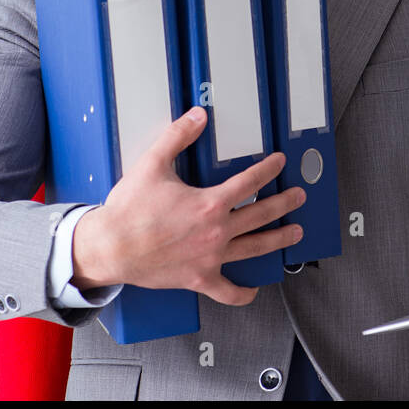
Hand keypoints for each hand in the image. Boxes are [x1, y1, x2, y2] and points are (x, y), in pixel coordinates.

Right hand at [70, 106, 304, 305]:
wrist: (110, 247)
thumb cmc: (129, 209)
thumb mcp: (152, 164)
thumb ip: (178, 136)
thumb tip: (198, 115)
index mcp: (209, 204)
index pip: (249, 182)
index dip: (268, 169)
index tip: (280, 162)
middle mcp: (216, 232)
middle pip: (261, 214)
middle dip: (284, 203)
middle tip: (299, 196)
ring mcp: (211, 258)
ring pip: (254, 248)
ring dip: (279, 239)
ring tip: (296, 232)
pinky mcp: (199, 278)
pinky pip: (227, 291)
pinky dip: (242, 293)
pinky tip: (252, 290)